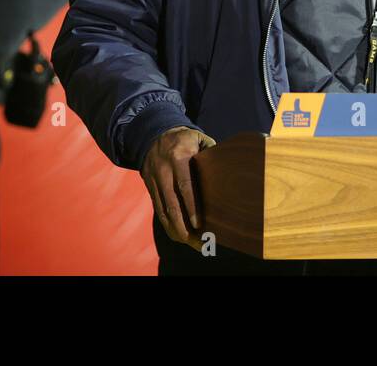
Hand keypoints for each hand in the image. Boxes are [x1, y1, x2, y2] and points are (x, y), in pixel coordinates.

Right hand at [141, 126, 215, 247]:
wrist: (152, 133)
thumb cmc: (184, 138)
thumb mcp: (198, 138)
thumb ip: (211, 152)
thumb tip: (226, 170)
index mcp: (179, 157)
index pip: (185, 185)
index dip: (191, 206)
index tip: (199, 224)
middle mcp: (164, 170)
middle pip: (172, 203)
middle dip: (182, 225)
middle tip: (196, 241)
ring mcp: (155, 179)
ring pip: (163, 209)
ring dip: (175, 229)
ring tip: (189, 243)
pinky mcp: (149, 186)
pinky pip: (157, 208)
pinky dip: (167, 224)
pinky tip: (177, 234)